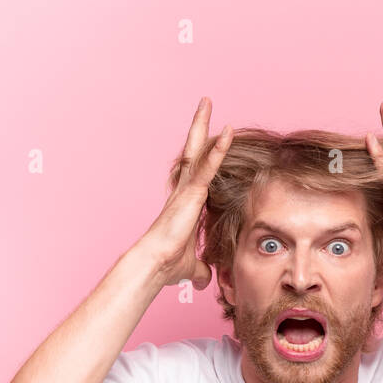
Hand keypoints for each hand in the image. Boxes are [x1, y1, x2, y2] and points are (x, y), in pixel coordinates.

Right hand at [136, 97, 233, 288]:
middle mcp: (183, 191)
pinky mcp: (192, 193)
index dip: (202, 156)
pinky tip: (228, 132)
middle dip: (198, 128)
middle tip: (204, 106)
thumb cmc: (167, 265)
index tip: (208, 140)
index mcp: (184, 203)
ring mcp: (186, 190)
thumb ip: (199, 269)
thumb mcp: (190, 267)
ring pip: (197, 151)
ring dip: (202, 125)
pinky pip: (207, 166)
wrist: (155, 264)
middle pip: (192, 152)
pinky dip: (218, 150)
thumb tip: (205, 281)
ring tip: (208, 102)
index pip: (195, 173)